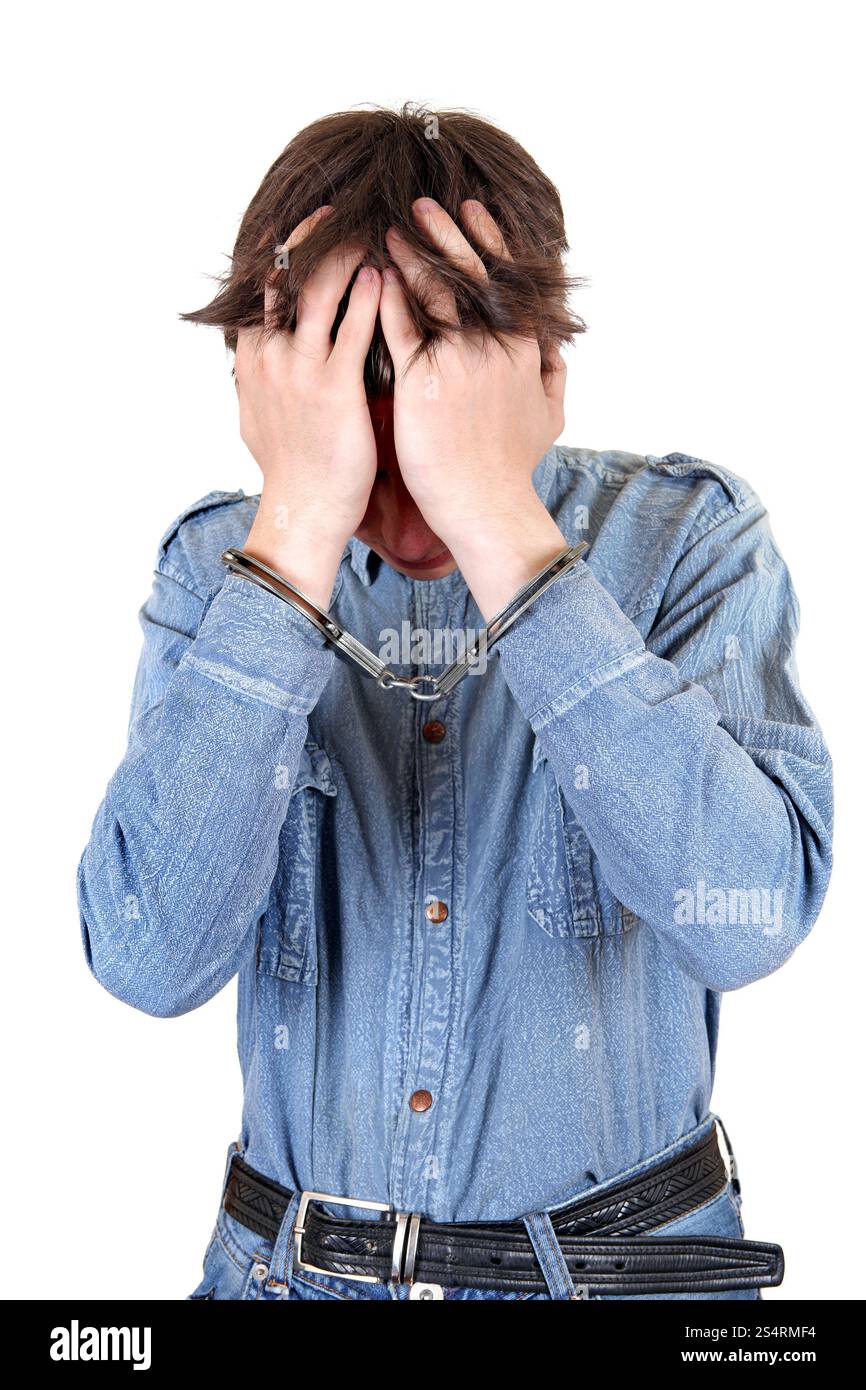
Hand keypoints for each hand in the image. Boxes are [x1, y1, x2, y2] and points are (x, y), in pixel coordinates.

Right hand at [239, 206, 381, 604]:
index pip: (260, 290)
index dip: (279, 254)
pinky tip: (387, 276)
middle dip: (308, 239)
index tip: (299, 226)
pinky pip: (353, 328)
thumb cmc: (292, 470)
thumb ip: (260, 379)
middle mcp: (269, 357)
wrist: (303, 512)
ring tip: (369, 230)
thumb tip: (254, 358)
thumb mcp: (258, 416)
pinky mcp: (333, 389)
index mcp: (251, 360)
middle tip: (335, 210)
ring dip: (343, 255)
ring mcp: (299, 371)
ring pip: (316, 291)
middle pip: (283, 277)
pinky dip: (371, 297)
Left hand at [378, 198, 568, 615]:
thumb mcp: (549, 417)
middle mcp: (495, 344)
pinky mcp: (424, 379)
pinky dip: (386, 297)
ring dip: (411, 253)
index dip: (488, 240)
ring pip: (434, 289)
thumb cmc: (512, 466)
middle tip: (421, 205)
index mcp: (524, 347)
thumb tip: (557, 351)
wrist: (486, 503)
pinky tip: (373, 275)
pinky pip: (401, 325)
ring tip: (388, 229)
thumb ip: (554, 377)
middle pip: (470, 271)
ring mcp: (460, 359)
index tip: (471, 211)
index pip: (506, 278)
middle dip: (446, 232)